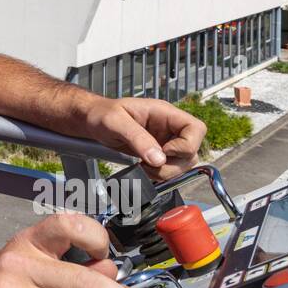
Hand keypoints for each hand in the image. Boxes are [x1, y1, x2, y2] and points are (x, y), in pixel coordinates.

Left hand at [82, 96, 204, 181]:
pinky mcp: (158, 154)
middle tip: (148, 163)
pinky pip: (169, 169)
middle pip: (192, 151)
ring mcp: (165, 142)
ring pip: (183, 163)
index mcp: (164, 113)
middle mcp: (169, 128)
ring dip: (165, 172)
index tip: (165, 151)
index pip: (196, 128)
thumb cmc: (102, 114)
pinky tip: (143, 168)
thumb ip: (137, 138)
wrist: (91, 121)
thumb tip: (159, 159)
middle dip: (173, 164)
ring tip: (143, 166)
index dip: (187, 144)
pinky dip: (158, 175)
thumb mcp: (115, 122)